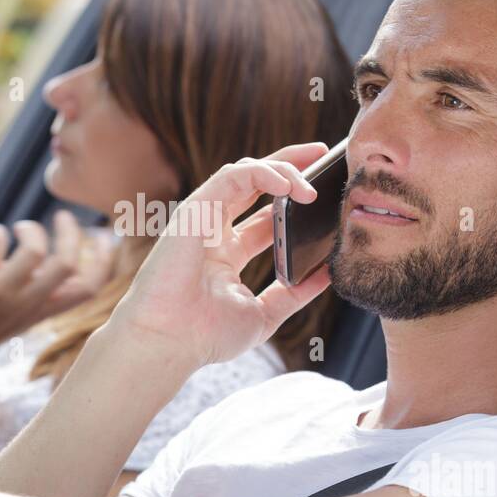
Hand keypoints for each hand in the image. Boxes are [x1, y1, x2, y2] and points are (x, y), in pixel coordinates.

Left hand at [0, 209, 114, 369]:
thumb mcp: (21, 311)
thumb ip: (35, 286)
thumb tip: (38, 244)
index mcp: (45, 310)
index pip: (89, 289)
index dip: (103, 260)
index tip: (103, 237)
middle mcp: (30, 303)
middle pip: (67, 263)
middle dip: (70, 232)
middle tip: (61, 216)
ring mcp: (4, 294)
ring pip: (35, 251)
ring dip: (30, 230)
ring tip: (17, 229)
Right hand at [108, 143, 332, 367]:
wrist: (170, 342)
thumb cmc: (206, 335)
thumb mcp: (264, 314)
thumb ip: (294, 293)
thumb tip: (326, 276)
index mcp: (227, 254)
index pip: (266, 215)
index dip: (293, 200)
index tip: (324, 195)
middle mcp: (214, 231)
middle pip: (256, 184)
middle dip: (289, 166)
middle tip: (322, 154)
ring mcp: (203, 218)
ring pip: (245, 173)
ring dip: (281, 169)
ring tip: (310, 185)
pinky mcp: (195, 209)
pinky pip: (233, 176)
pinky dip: (263, 173)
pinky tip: (287, 185)